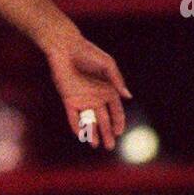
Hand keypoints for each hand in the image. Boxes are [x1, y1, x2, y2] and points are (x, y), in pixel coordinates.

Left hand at [44, 29, 131, 150]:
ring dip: (92, 133)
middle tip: (110, 146)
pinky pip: (73, 116)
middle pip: (103, 119)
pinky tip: (80, 135)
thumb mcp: (107, 65)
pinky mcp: (68, 99)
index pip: (116, 110)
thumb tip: (128, 96)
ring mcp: (82, 99)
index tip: (120, 132)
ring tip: (96, 145)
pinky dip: (76, 125)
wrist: (65, 48)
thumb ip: (117, 81)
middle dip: (107, 133)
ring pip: (88, 121)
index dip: (118, 122)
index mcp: (108, 89)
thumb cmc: (88, 53)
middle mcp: (96, 97)